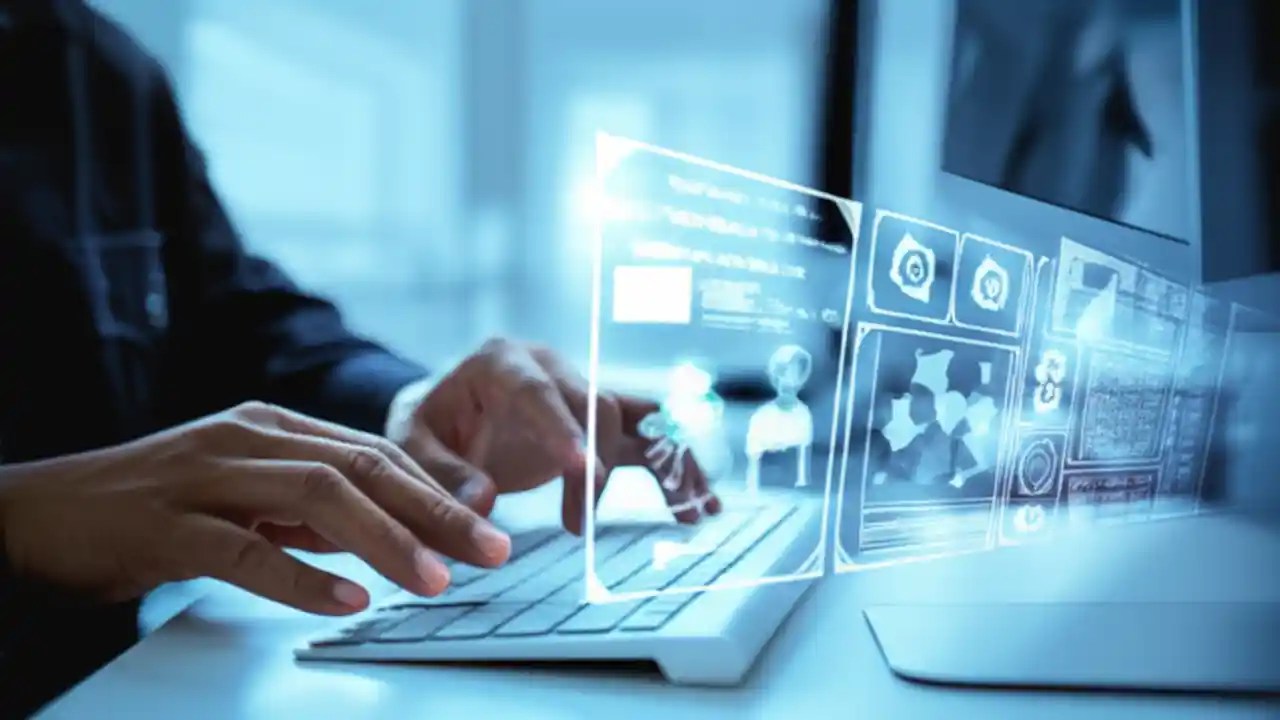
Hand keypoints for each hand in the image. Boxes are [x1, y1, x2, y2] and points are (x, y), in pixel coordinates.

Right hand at [0, 402, 510, 614]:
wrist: (45, 513)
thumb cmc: (152, 507)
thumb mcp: (242, 495)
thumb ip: (305, 506)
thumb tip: (380, 531)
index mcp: (269, 427)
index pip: (372, 452)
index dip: (435, 490)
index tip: (486, 525)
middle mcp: (245, 439)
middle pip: (360, 467)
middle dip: (433, 511)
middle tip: (488, 551)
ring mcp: (205, 478)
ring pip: (315, 497)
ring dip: (383, 540)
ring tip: (432, 580)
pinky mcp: (167, 526)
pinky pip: (244, 550)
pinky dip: (300, 575)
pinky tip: (344, 599)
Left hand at [388, 339, 721, 533]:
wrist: (445, 413)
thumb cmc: (428, 426)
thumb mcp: (412, 446)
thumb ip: (442, 473)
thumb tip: (483, 503)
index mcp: (502, 363)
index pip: (537, 389)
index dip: (561, 425)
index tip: (576, 466)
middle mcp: (552, 368)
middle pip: (595, 404)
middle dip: (597, 464)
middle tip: (581, 522)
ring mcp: (581, 393)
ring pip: (636, 419)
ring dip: (666, 461)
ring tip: (694, 507)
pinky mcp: (599, 423)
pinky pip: (647, 440)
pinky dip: (675, 469)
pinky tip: (699, 504)